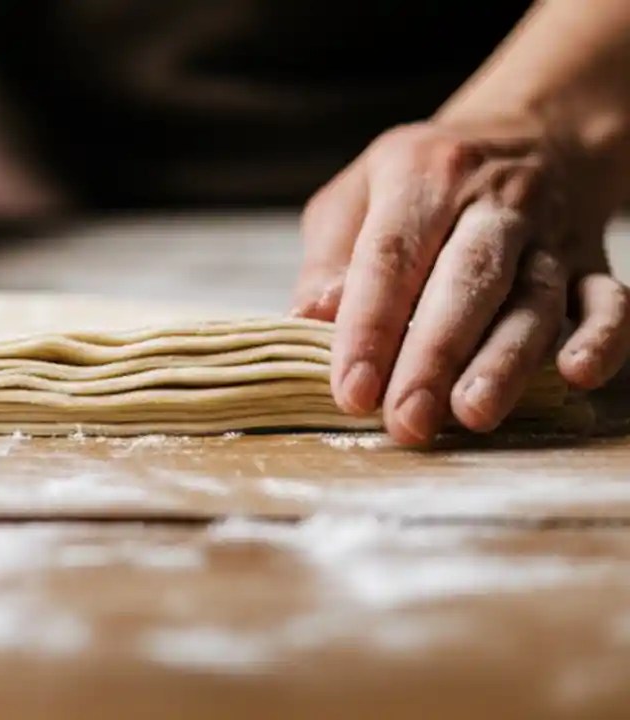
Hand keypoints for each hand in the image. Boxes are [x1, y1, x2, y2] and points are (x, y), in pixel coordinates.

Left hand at [294, 119, 629, 443]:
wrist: (533, 131)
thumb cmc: (419, 181)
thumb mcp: (356, 196)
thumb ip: (328, 260)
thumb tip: (308, 318)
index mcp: (423, 174)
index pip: (391, 256)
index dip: (369, 328)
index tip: (352, 391)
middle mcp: (493, 199)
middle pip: (466, 281)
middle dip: (434, 356)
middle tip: (407, 420)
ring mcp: (549, 231)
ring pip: (534, 299)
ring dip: (506, 361)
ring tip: (473, 414)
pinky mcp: (592, 261)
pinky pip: (610, 300)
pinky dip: (601, 338)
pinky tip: (577, 375)